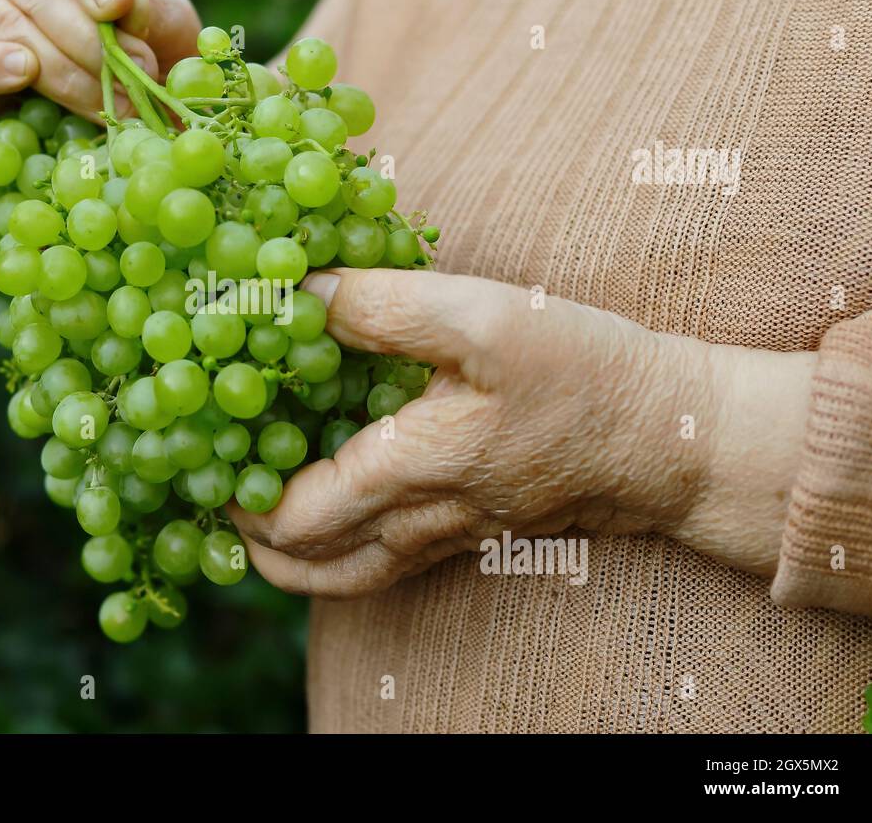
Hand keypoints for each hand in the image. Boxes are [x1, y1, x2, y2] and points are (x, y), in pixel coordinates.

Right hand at [0, 0, 200, 118]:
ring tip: (111, 104)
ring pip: (10, 34)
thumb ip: (153, 9)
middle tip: (139, 76)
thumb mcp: (166, 21)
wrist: (121, 94)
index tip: (121, 3)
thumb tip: (121, 6)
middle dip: (97, 46)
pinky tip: (20, 75)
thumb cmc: (145, 45)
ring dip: (68, 77)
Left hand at [227, 269, 816, 597]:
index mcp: (408, 474)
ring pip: (335, 578)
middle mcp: (416, 525)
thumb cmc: (582, 372)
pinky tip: (321, 490)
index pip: (289, 518)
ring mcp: (440, 538)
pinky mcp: (464, 533)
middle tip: (208, 467)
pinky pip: (376, 562)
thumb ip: (380, 306)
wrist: (671, 437)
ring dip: (280, 550)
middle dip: (241, 525)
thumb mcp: (482, 318)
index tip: (200, 440)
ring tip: (246, 492)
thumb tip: (293, 293)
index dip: (232, 490)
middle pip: (299, 564)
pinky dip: (330, 544)